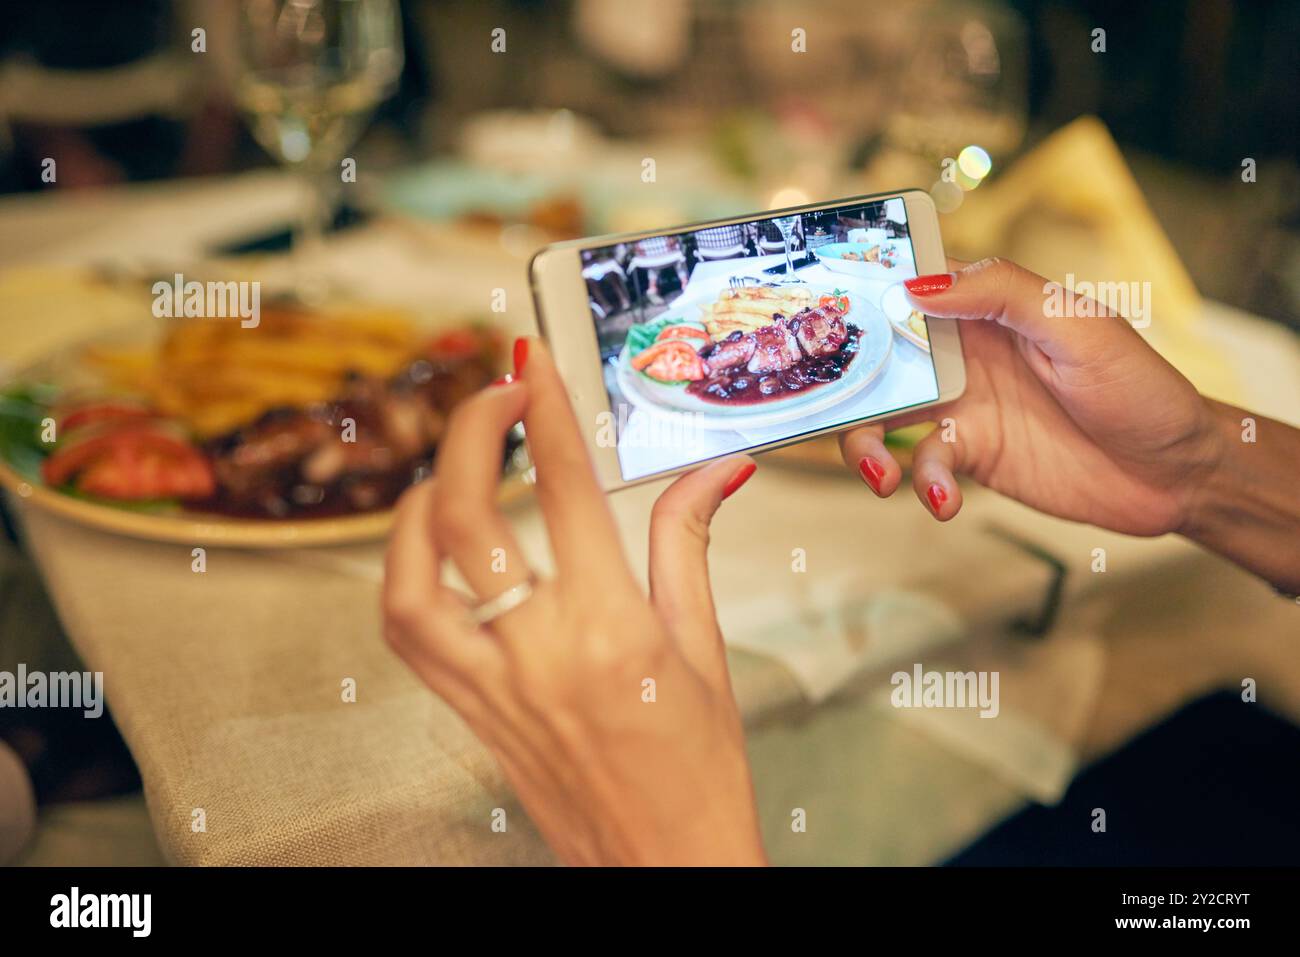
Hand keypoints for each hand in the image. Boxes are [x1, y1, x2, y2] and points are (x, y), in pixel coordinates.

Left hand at [382, 337, 765, 865]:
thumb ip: (690, 546)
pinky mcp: (469, 710)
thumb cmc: (698, 770)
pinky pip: (409, 633)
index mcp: (610, 628)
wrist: (664, 866)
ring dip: (417, 506)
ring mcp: (491, 684)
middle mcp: (538, 651)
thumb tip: (715, 472)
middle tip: (495, 392)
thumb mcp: (705, 649)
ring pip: (411, 577)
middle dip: (471, 433)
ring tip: (450, 468)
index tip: (532, 359)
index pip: (565, 489)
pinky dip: (405, 573)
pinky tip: (432, 546)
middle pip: (468, 516)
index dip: (544, 409)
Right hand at [840, 257, 1225, 536]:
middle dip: (842, 382)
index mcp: (985, 308)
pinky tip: (945, 501)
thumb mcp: (1077, 325)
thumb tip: (919, 285)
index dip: (862, 289)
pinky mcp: (970, 458)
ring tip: (881, 477)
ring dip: (865, 447)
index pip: (910, 282)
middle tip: (824, 407)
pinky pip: (924, 468)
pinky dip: (924, 485)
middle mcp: (961, 353)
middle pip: (876, 356)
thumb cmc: (1138, 386)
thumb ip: (1000, 295)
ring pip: (881, 418)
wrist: (1174, 474)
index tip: (821, 305)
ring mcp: (961, 407)